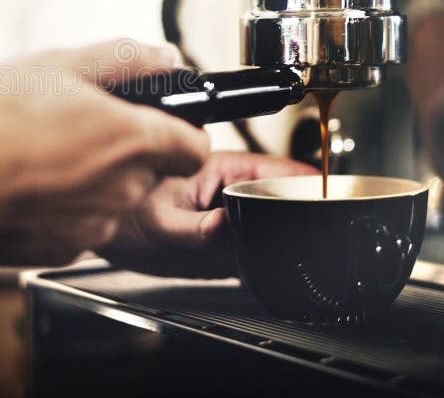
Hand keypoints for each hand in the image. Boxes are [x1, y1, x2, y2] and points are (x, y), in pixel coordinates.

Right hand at [0, 39, 210, 266]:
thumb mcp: (59, 64)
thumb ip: (124, 58)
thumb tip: (164, 57)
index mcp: (131, 142)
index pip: (193, 148)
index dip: (180, 132)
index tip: (155, 123)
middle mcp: (121, 191)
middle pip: (147, 172)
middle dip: (122, 150)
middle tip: (74, 126)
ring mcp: (91, 229)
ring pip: (109, 201)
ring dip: (88, 180)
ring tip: (39, 153)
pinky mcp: (60, 252)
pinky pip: (76, 227)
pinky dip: (60, 209)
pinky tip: (24, 184)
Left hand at [97, 151, 315, 277]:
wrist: (111, 234)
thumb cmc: (127, 214)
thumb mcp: (159, 221)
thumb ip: (194, 228)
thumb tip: (226, 227)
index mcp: (224, 170)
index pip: (283, 171)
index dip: (312, 186)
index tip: (332, 202)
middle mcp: (235, 191)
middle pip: (289, 200)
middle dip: (307, 218)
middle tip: (317, 242)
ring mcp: (236, 217)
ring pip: (280, 225)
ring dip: (291, 241)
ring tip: (296, 258)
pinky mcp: (231, 243)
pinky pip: (263, 250)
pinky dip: (272, 261)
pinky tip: (271, 273)